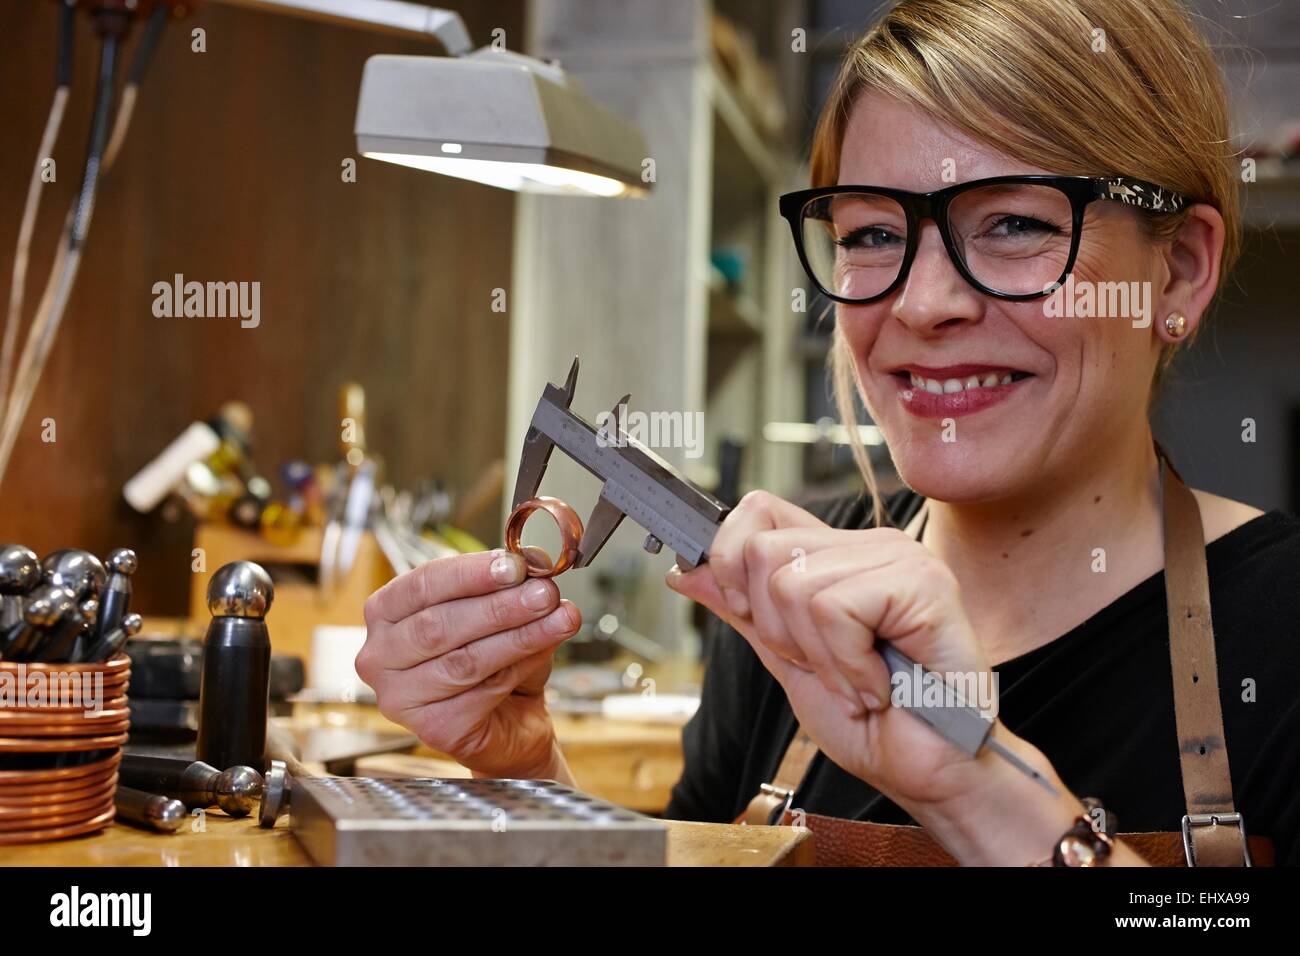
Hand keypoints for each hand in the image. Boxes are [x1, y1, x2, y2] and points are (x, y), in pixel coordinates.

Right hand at [357, 550, 580, 778]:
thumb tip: (534, 559)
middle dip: (499, 606)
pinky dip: (520, 667)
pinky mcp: (433, 729)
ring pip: (464, 660)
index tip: (516, 565)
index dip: (471, 573)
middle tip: (544, 593)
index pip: (423, 584)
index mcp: (386, 613)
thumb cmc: (497, 662)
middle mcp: (380, 656)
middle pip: (438, 625)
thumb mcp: (506, 613)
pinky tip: (546, 652)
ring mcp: (400, 698)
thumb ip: (515, 586)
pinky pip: (482, 692)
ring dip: (519, 636)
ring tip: (560, 618)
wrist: (514, 722)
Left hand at [666, 490, 996, 809]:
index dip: (730, 557)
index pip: (760, 510)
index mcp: (838, 556)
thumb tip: (686, 570)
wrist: (930, 772)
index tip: (744, 611)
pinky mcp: (923, 583)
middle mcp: (870, 545)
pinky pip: (836, 610)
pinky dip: (848, 666)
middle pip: (764, 551)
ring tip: (858, 682)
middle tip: (826, 668)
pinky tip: (879, 686)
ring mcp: (900, 559)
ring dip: (819, 658)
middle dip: (779, 631)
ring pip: (795, 585)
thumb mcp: (787, 662)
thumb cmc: (876, 725)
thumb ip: (743, 611)